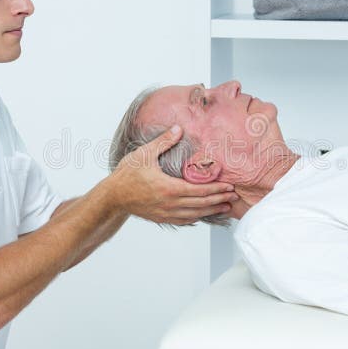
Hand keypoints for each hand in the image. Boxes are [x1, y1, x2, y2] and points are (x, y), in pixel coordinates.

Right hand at [110, 125, 238, 224]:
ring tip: (225, 207)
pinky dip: (197, 218)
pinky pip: (184, 220)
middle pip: (201, 204)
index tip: (229, 186)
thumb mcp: (145, 154)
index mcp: (168, 188)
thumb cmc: (127, 175)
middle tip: (234, 197)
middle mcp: (170, 204)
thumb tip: (178, 128)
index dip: (216, 189)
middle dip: (219, 200)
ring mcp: (166, 213)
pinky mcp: (162, 218)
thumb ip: (163, 142)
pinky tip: (203, 215)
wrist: (113, 197)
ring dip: (211, 210)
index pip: (199, 191)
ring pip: (195, 215)